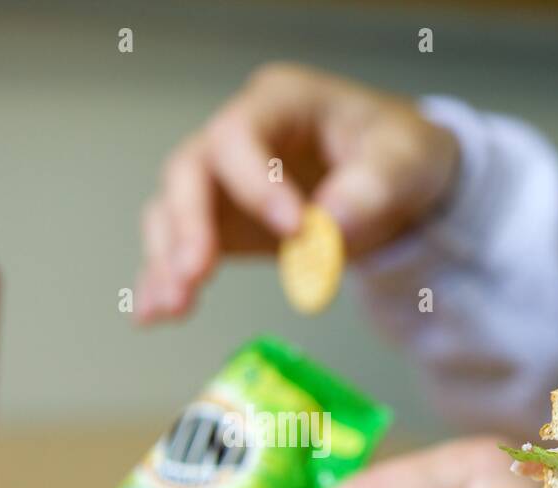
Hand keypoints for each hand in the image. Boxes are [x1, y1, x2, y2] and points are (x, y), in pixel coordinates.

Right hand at [136, 61, 459, 321]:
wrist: (396, 184)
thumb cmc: (397, 156)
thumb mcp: (405, 162)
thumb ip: (371, 190)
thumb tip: (329, 229)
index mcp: (280, 103)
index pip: (242, 134)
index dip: (255, 182)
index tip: (292, 229)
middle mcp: (237, 137)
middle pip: (189, 172)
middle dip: (188, 226)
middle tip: (195, 276)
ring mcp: (221, 183)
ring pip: (171, 212)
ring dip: (166, 261)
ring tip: (171, 309)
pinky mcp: (217, 226)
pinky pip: (178, 249)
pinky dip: (163, 281)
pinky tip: (152, 315)